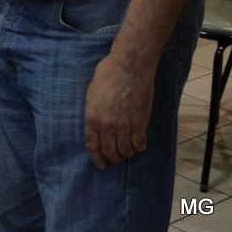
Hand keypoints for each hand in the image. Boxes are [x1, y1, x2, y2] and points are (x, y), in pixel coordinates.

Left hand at [85, 52, 152, 167]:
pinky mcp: (140, 123)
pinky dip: (138, 148)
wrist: (129, 67)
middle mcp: (107, 125)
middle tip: (113, 160)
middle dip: (111, 158)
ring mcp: (125, 125)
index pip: (92, 144)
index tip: (100, 164)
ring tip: (125, 153)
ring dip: (125, 155)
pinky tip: (137, 146)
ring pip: (125, 151)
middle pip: (109, 151)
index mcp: (92, 117)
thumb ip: (93, 111)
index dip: (96, 157)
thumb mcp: (91, 93)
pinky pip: (139, 144)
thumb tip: (96, 123)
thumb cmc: (107, 75)